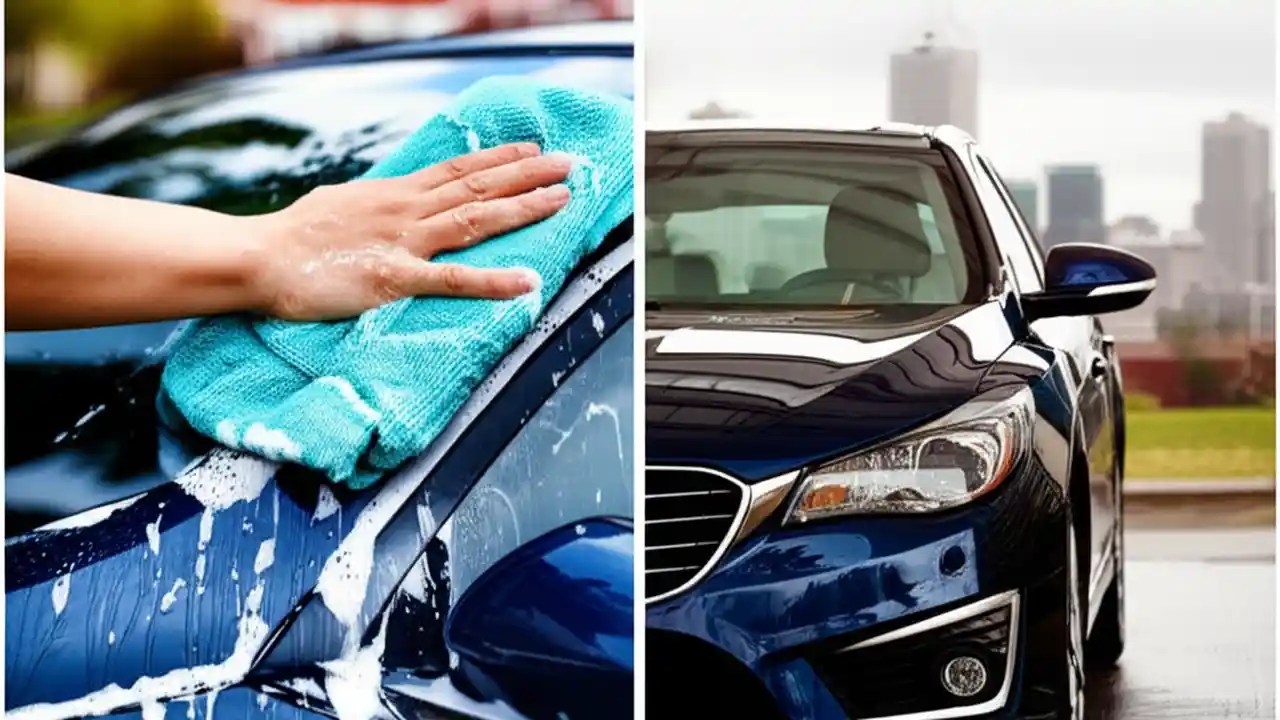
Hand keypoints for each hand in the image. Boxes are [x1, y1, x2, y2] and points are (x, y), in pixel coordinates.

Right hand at [247, 142, 570, 320]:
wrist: (258, 257)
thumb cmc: (295, 237)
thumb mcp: (342, 205)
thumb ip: (376, 204)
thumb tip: (392, 201)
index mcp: (394, 193)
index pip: (457, 169)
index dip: (498, 159)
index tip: (532, 149)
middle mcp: (406, 209)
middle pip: (478, 186)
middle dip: (527, 174)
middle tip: (570, 164)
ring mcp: (402, 241)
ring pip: (475, 219)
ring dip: (522, 208)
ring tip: (563, 199)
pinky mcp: (392, 278)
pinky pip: (452, 280)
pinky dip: (492, 281)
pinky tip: (527, 281)